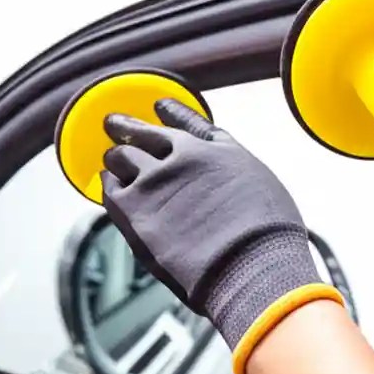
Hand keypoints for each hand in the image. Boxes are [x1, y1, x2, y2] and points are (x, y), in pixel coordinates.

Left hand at [101, 99, 341, 373]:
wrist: (250, 267)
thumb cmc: (267, 241)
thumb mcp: (264, 192)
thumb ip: (237, 179)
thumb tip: (224, 189)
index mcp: (220, 151)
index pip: (189, 123)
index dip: (173, 114)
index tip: (160, 106)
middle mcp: (185, 157)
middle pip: (146, 134)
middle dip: (128, 127)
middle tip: (114, 123)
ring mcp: (156, 180)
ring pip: (122, 157)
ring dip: (116, 156)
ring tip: (110, 156)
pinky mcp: (134, 209)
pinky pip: (110, 188)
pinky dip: (108, 183)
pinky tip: (107, 182)